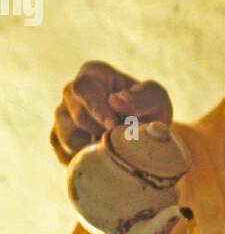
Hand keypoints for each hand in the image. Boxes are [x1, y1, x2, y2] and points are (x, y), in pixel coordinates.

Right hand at [50, 61, 172, 165]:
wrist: (143, 136)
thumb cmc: (149, 111)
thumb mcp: (157, 99)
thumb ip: (142, 97)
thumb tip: (116, 101)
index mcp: (93, 74)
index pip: (83, 88)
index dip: (96, 108)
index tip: (112, 125)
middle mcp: (71, 93)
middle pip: (75, 115)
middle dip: (100, 131)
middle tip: (120, 139)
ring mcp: (62, 116)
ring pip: (67, 137)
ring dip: (92, 146)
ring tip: (113, 145)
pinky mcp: (58, 139)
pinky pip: (63, 153)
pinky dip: (83, 159)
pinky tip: (100, 155)